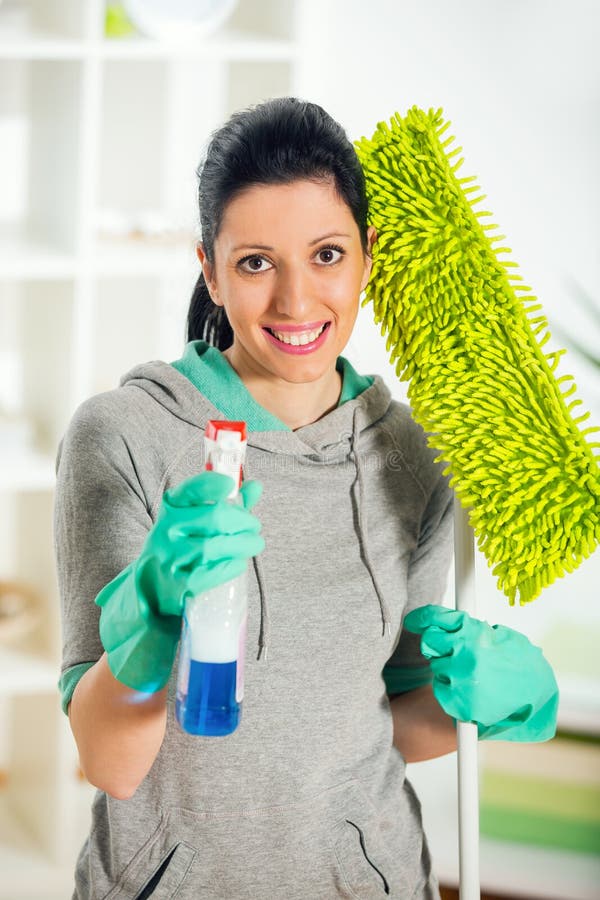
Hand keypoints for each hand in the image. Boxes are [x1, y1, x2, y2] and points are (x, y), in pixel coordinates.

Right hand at [96, 471, 264, 692]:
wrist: (153, 585)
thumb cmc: (182, 545)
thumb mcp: (195, 521)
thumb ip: (227, 503)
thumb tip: (256, 487)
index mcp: (171, 508)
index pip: (192, 489)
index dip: (213, 483)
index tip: (231, 486)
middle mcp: (166, 530)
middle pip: (214, 518)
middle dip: (243, 521)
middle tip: (255, 527)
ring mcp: (169, 558)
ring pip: (213, 547)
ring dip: (242, 545)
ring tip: (254, 545)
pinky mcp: (176, 584)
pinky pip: (207, 574)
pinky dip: (229, 568)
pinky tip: (239, 564)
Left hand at [403, 605, 558, 741]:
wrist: (537, 700)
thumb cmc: (521, 665)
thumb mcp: (502, 636)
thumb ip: (474, 629)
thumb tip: (448, 622)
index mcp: (474, 632)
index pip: (437, 618)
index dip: (422, 617)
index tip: (413, 620)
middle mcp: (464, 653)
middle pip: (430, 641)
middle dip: (438, 644)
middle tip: (455, 651)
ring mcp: (459, 678)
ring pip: (437, 665)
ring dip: (449, 668)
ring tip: (475, 675)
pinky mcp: (456, 701)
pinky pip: (441, 688)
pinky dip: (451, 688)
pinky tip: (472, 690)